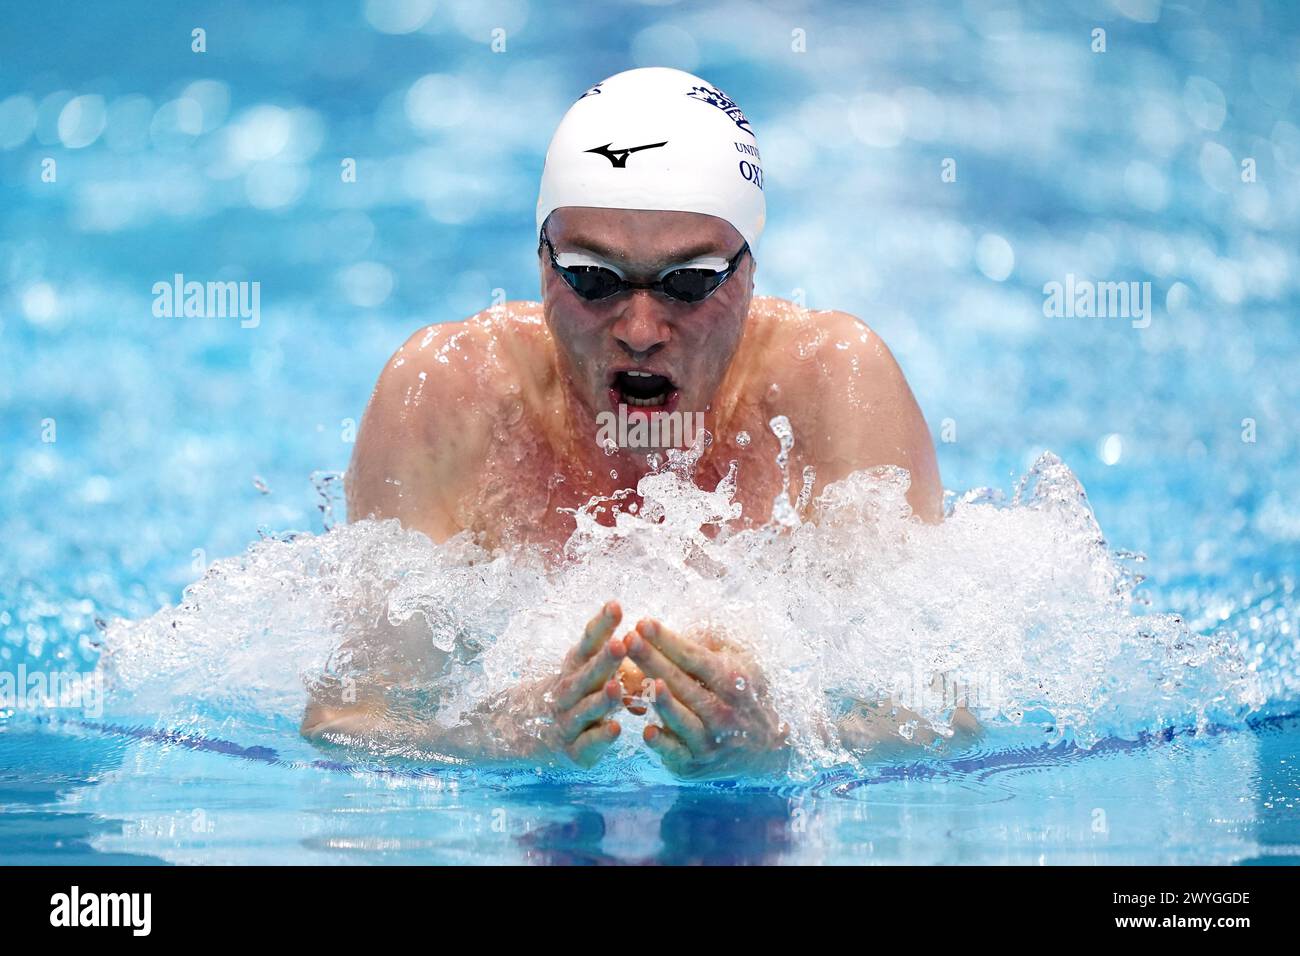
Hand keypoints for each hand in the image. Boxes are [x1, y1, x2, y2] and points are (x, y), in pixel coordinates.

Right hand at [537, 601, 627, 767]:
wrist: (535, 733)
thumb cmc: (579, 694)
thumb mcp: (591, 670)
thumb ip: (616, 656)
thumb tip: (647, 639)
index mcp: (576, 667)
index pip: (587, 642)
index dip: (601, 624)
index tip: (616, 605)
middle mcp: (569, 692)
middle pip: (586, 674)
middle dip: (604, 660)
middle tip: (620, 645)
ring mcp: (569, 721)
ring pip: (584, 709)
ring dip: (600, 699)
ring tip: (616, 688)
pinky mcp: (574, 751)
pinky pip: (587, 743)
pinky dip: (600, 737)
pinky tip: (616, 729)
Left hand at [625, 619, 787, 778]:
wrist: (764, 751)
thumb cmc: (742, 695)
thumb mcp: (740, 663)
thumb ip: (713, 643)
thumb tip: (688, 620)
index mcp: (731, 680)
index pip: (694, 657)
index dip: (668, 640)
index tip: (643, 622)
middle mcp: (722, 711)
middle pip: (683, 683)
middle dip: (653, 660)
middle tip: (628, 640)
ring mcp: (708, 740)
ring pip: (682, 719)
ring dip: (662, 702)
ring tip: (642, 682)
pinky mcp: (694, 763)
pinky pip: (677, 753)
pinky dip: (663, 744)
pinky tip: (648, 731)